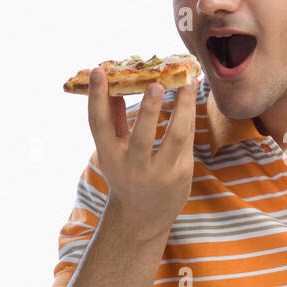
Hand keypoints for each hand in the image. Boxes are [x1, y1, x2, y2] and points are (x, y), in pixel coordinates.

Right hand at [87, 70, 196, 243]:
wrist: (142, 217)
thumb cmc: (125, 174)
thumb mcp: (113, 151)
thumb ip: (113, 118)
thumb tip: (112, 82)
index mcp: (109, 157)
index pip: (98, 124)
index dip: (96, 97)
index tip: (98, 70)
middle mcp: (133, 167)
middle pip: (142, 135)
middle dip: (149, 109)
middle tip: (156, 83)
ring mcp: (160, 173)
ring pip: (175, 136)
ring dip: (183, 107)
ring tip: (188, 83)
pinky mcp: (182, 173)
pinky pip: (187, 139)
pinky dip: (189, 116)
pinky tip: (190, 97)